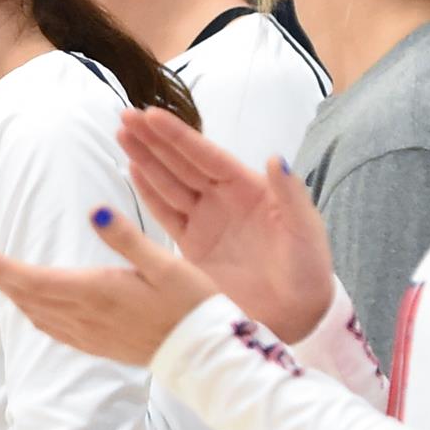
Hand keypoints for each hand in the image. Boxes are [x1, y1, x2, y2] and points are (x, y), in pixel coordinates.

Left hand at [0, 206, 218, 366]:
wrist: (203, 355)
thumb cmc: (191, 304)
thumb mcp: (164, 263)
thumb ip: (125, 238)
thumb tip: (94, 211)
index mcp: (94, 291)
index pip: (28, 278)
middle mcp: (83, 316)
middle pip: (23, 294)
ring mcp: (87, 335)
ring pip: (33, 312)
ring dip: (10, 290)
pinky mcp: (95, 345)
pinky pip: (50, 328)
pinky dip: (31, 309)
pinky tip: (31, 301)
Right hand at [118, 109, 332, 341]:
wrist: (296, 314)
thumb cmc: (307, 269)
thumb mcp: (305, 230)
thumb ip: (290, 195)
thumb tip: (277, 158)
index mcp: (248, 188)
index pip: (206, 155)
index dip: (178, 136)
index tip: (152, 115)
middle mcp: (223, 199)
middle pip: (181, 163)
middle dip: (153, 139)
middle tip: (126, 116)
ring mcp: (206, 221)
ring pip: (168, 183)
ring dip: (145, 159)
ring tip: (122, 134)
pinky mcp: (193, 247)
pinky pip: (166, 214)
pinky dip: (149, 193)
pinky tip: (133, 170)